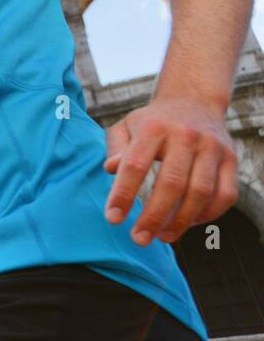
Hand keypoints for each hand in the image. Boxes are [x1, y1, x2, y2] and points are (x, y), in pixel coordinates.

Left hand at [102, 96, 238, 245]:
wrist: (193, 101)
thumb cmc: (151, 123)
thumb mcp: (126, 127)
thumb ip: (116, 149)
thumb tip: (110, 169)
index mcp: (153, 127)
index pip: (135, 164)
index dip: (123, 194)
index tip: (113, 219)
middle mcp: (185, 136)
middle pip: (171, 183)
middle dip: (154, 216)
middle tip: (139, 239)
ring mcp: (212, 147)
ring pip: (200, 192)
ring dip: (181, 221)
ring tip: (163, 237)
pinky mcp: (231, 159)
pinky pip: (225, 195)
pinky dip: (208, 215)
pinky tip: (188, 224)